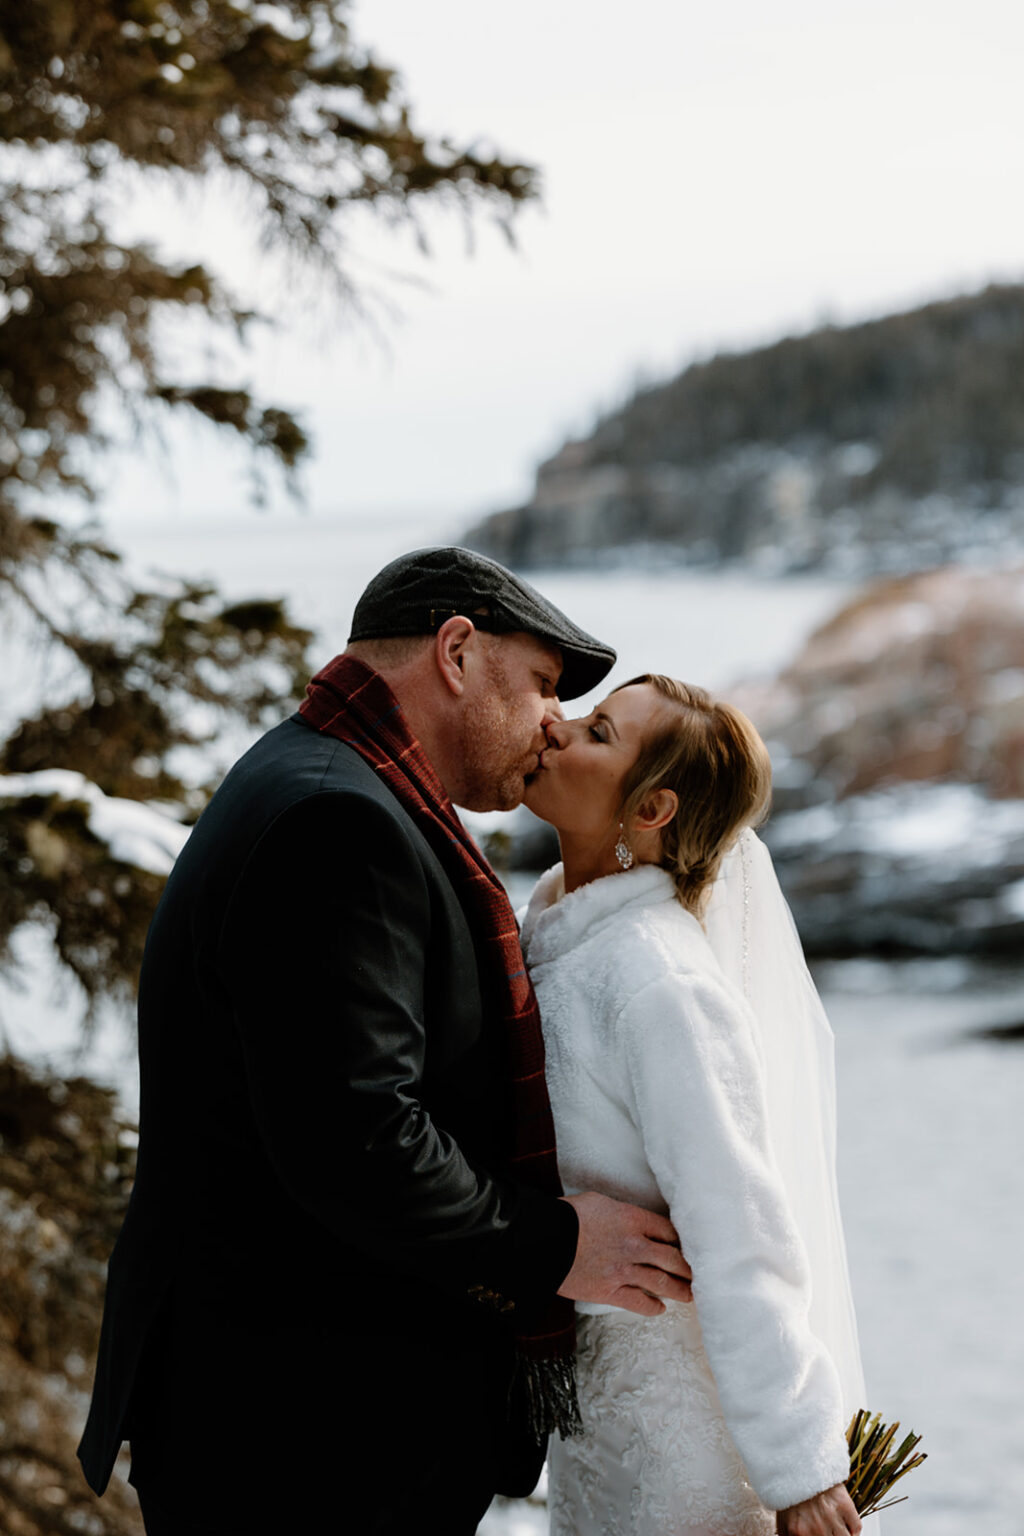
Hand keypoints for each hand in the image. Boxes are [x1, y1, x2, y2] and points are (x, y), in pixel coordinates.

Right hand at [557, 1190, 692, 1315]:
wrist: (545, 1240)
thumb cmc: (569, 1216)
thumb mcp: (600, 1202)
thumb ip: (622, 1213)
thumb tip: (631, 1220)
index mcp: (633, 1219)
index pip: (669, 1231)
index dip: (682, 1241)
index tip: (688, 1247)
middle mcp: (634, 1245)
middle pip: (673, 1259)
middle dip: (689, 1268)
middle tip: (698, 1274)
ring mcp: (624, 1270)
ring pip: (662, 1283)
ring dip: (679, 1290)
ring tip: (690, 1295)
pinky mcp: (610, 1291)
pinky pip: (639, 1302)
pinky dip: (652, 1307)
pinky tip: (660, 1308)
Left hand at [776, 1483, 861, 1535]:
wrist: (797, 1463)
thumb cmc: (791, 1490)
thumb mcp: (784, 1520)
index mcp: (799, 1532)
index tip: (816, 1534)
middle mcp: (817, 1529)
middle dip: (827, 1535)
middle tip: (825, 1528)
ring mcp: (832, 1518)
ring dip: (841, 1534)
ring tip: (835, 1528)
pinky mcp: (845, 1506)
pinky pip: (856, 1527)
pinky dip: (853, 1529)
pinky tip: (846, 1525)